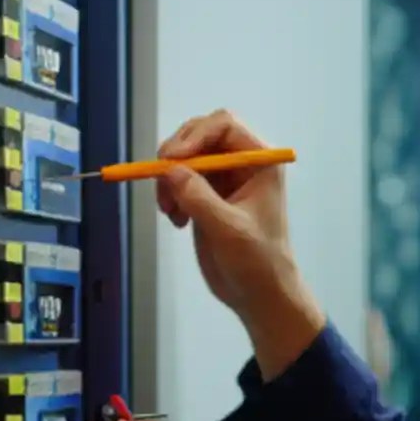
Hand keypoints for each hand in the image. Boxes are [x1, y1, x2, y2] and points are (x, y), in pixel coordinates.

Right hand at [156, 109, 325, 378]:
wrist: (259, 294)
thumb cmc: (257, 261)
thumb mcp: (228, 228)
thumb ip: (198, 196)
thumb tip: (169, 170)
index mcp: (259, 162)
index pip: (224, 125)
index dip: (194, 135)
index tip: (171, 158)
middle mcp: (242, 164)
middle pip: (200, 136)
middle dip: (177, 155)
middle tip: (160, 178)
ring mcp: (223, 180)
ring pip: (186, 159)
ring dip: (169, 179)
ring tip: (169, 210)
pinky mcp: (207, 198)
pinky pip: (180, 181)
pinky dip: (170, 195)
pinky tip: (176, 220)